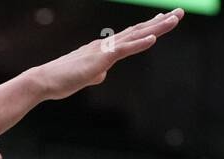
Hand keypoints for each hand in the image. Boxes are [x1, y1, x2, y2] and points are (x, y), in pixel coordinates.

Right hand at [28, 8, 183, 101]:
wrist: (45, 81)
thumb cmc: (61, 80)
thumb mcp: (84, 77)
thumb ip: (96, 73)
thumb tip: (102, 75)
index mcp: (103, 48)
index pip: (130, 35)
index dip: (148, 27)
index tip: (162, 18)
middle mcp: (106, 44)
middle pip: (138, 30)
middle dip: (160, 21)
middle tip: (179, 13)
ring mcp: (104, 50)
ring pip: (136, 35)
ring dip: (157, 27)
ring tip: (174, 18)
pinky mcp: (101, 60)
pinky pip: (124, 50)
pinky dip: (140, 43)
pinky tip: (153, 38)